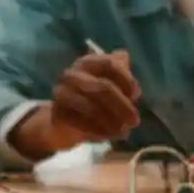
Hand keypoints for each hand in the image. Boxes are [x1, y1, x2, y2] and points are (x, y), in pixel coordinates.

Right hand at [14, 51, 141, 154]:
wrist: (64, 123)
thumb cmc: (92, 100)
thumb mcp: (109, 84)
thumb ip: (119, 72)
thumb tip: (124, 56)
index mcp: (88, 63)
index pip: (109, 64)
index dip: (126, 79)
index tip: (136, 95)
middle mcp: (72, 74)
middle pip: (103, 88)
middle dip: (123, 106)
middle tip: (135, 121)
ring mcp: (62, 93)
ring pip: (92, 108)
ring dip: (112, 122)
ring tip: (124, 132)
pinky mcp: (57, 113)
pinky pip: (82, 123)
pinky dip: (99, 131)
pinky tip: (109, 136)